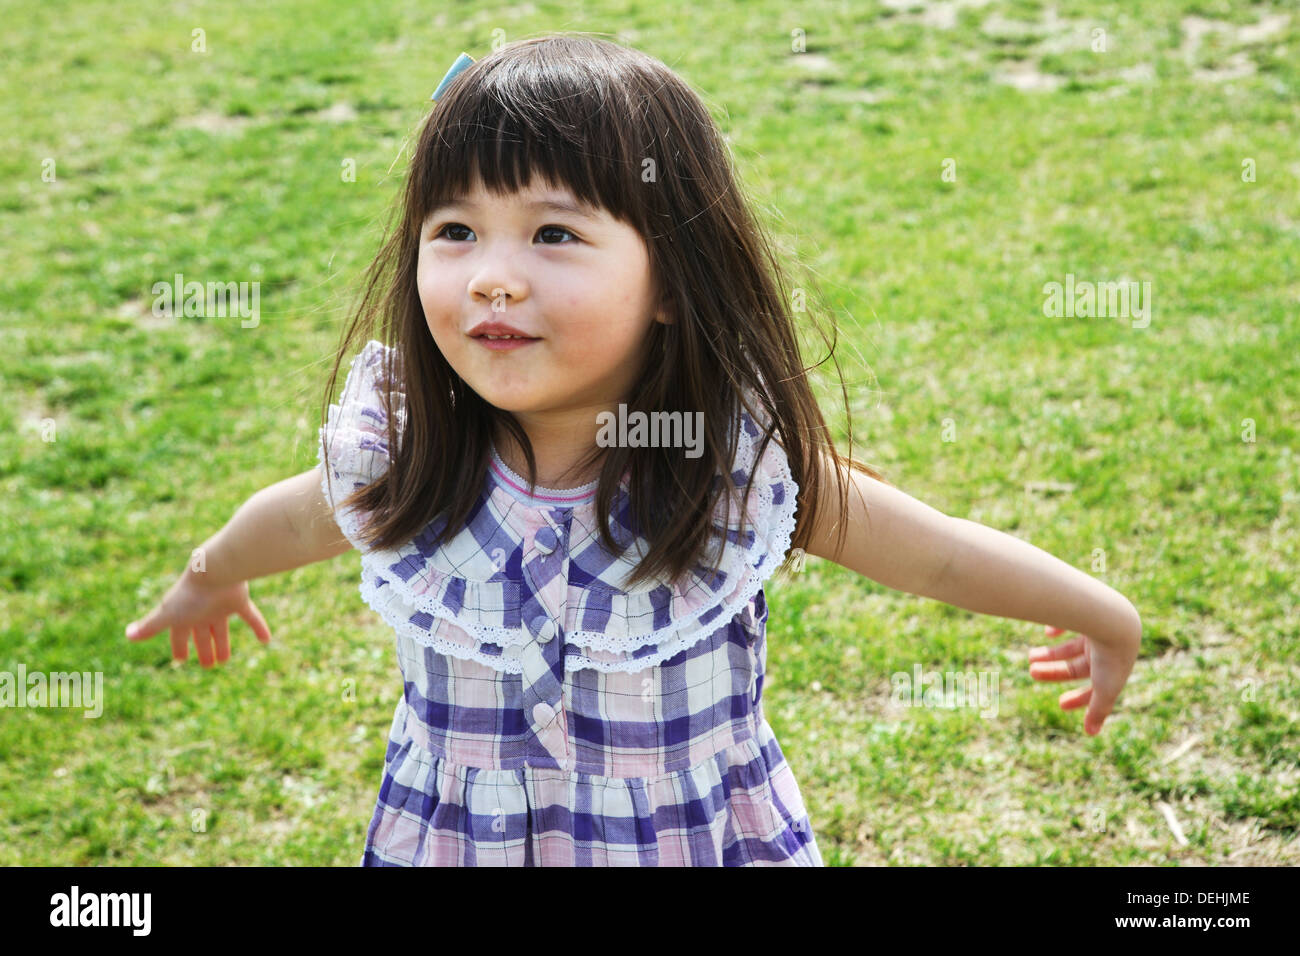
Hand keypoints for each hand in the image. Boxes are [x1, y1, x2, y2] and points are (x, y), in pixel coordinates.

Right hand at [125, 568, 271, 667]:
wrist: (215, 570)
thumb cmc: (189, 594)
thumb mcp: (168, 614)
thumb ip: (149, 626)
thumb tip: (127, 635)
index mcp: (184, 615)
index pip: (179, 635)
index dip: (179, 647)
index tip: (180, 660)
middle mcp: (202, 611)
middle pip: (202, 635)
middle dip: (204, 650)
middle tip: (209, 666)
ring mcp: (221, 605)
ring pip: (222, 629)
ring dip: (224, 644)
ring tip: (225, 660)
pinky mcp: (239, 601)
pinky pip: (251, 617)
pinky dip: (259, 628)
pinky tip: (266, 640)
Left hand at [1028, 624, 1139, 735]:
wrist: (1112, 617)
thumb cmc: (1109, 655)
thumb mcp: (1105, 687)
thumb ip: (1098, 709)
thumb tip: (1091, 733)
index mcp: (1113, 668)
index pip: (1096, 687)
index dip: (1080, 698)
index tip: (1060, 705)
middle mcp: (1106, 649)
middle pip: (1077, 665)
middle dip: (1055, 672)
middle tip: (1032, 673)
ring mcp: (1097, 630)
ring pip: (1070, 646)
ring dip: (1050, 654)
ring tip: (1030, 658)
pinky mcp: (1087, 611)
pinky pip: (1070, 620)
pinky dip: (1057, 627)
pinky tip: (1048, 632)